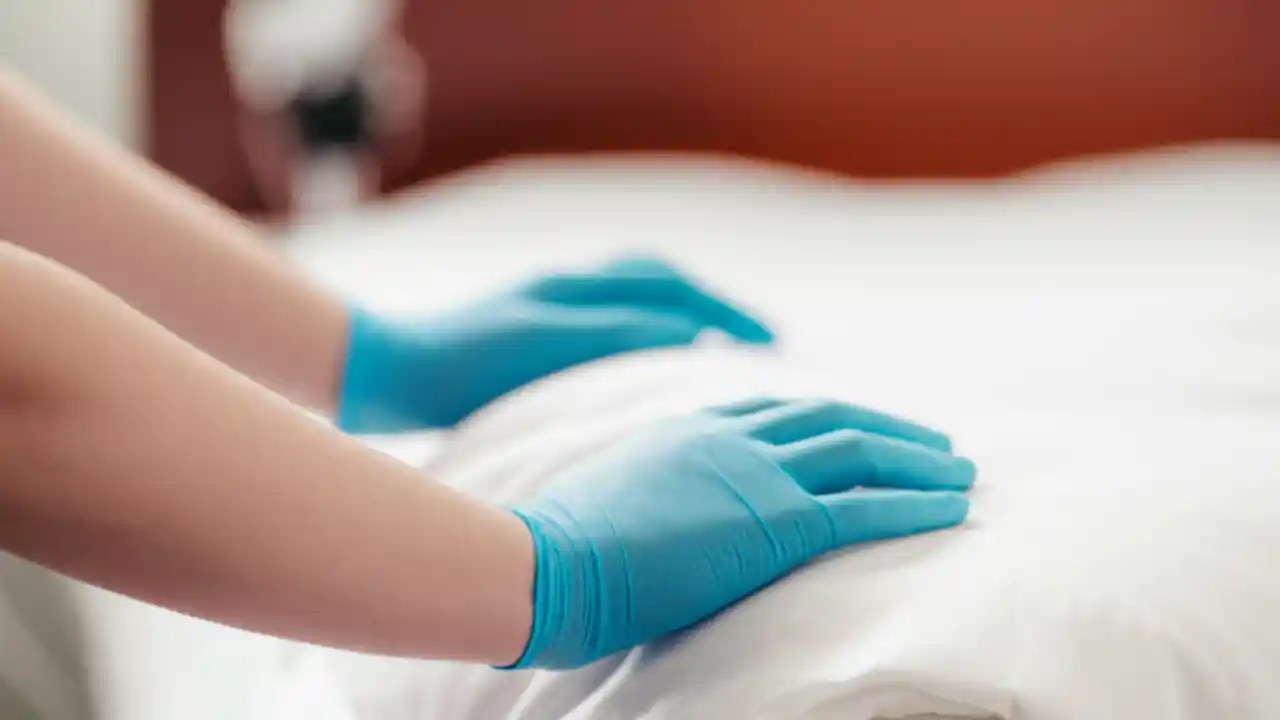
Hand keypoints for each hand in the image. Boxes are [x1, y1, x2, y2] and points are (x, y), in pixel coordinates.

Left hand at [336, 258, 772, 431]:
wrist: (390, 369)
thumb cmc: (467, 363)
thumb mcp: (553, 346)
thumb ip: (624, 335)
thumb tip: (697, 337)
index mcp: (586, 288)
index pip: (678, 296)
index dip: (730, 320)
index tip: (773, 347)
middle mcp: (576, 285)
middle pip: (666, 284)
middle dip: (718, 309)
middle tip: (763, 341)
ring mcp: (555, 303)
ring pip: (640, 297)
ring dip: (687, 314)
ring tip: (720, 347)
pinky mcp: (536, 327)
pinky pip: (613, 317)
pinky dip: (649, 329)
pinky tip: (651, 363)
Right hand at [507, 398, 974, 668]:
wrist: (551, 562)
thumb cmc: (566, 545)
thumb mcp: (618, 495)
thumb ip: (656, 487)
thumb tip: (663, 511)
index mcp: (692, 429)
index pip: (778, 412)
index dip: (831, 418)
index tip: (864, 427)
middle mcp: (731, 439)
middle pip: (831, 419)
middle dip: (890, 429)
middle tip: (935, 443)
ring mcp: (755, 475)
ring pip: (858, 451)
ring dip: (917, 460)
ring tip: (959, 471)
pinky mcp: (774, 522)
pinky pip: (861, 507)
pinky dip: (913, 505)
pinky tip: (950, 510)